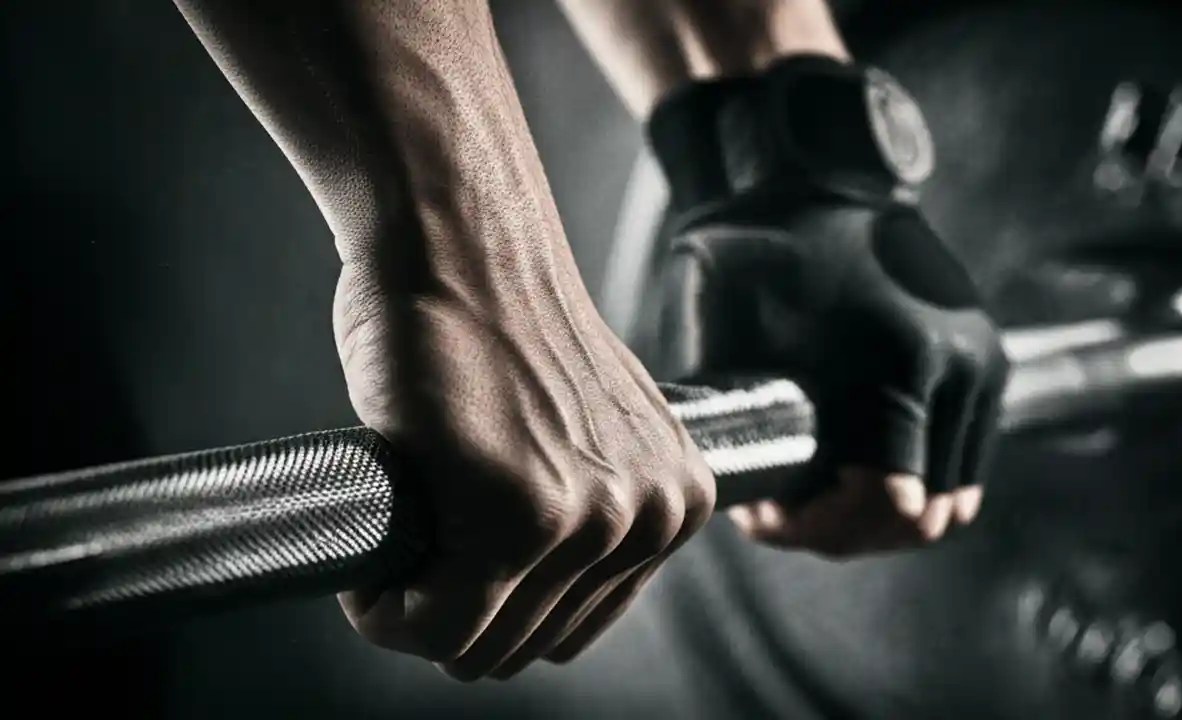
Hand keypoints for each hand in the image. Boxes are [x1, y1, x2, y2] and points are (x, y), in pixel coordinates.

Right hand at [332, 261, 714, 680]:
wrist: (458, 238)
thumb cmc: (496, 319)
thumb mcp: (584, 427)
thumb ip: (587, 500)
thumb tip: (536, 583)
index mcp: (675, 503)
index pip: (574, 627)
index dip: (496, 610)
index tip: (448, 568)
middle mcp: (649, 517)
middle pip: (530, 646)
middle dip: (455, 616)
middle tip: (411, 558)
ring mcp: (591, 520)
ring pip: (480, 648)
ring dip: (417, 615)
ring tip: (394, 552)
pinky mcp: (521, 516)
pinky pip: (435, 624)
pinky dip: (385, 609)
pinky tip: (374, 563)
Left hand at [649, 57, 1006, 556]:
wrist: (814, 170)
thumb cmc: (755, 253)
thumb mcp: (727, 339)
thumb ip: (745, 430)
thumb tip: (749, 507)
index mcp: (901, 366)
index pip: (892, 505)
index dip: (823, 528)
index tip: (767, 513)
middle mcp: (959, 369)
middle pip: (927, 516)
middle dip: (849, 530)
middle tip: (783, 511)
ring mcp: (982, 364)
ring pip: (952, 496)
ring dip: (883, 512)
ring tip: (815, 487)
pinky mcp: (985, 359)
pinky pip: (962, 458)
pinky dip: (914, 477)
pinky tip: (852, 461)